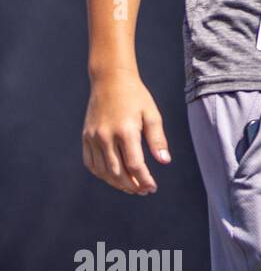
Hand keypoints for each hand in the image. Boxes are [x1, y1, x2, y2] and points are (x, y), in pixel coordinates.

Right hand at [82, 70, 169, 194]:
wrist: (110, 79)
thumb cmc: (135, 96)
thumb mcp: (151, 113)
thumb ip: (157, 139)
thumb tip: (164, 162)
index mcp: (126, 130)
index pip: (135, 165)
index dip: (143, 180)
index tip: (152, 187)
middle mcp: (106, 136)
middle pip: (117, 172)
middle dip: (131, 186)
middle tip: (143, 190)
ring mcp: (93, 137)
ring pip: (103, 171)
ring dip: (117, 183)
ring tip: (131, 186)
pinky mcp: (85, 137)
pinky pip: (91, 163)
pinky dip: (102, 174)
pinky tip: (114, 176)